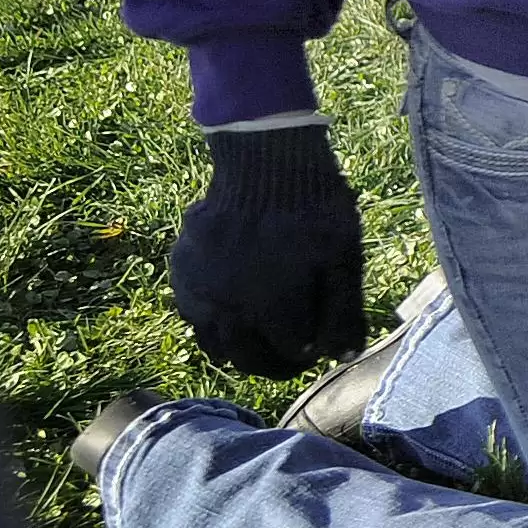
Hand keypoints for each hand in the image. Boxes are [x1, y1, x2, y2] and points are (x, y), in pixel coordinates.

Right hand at [169, 124, 367, 375]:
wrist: (265, 163)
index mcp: (270, 309)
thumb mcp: (344, 260)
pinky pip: (192, 313)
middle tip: (288, 359)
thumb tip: (344, 356)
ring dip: (238, 350)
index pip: (289, 355)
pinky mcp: (182, 270)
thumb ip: (344, 313)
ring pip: (214, 343)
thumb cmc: (315, 212)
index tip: (315, 350)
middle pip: (247, 357)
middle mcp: (228, 308)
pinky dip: (211, 324)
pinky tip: (230, 314)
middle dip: (272, 364)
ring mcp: (199, 290)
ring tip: (259, 341)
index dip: (307, 357)